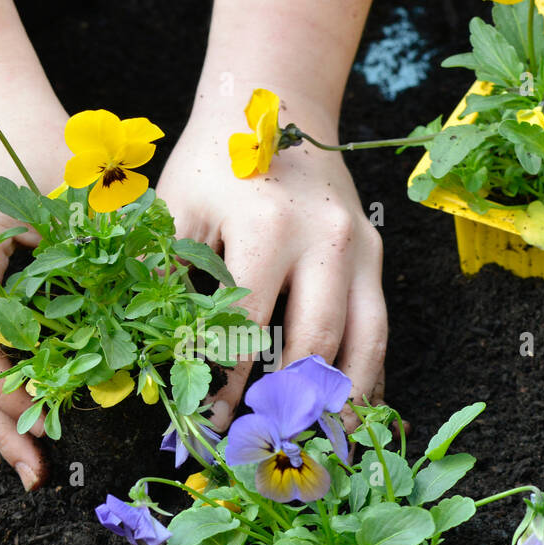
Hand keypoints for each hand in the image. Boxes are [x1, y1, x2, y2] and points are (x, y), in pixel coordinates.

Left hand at [157, 93, 387, 428]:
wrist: (278, 100)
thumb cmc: (214, 161)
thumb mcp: (176, 207)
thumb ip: (168, 276)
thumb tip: (164, 356)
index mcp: (268, 226)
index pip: (247, 324)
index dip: (228, 379)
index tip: (211, 420)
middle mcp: (326, 239)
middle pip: (316, 340)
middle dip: (290, 400)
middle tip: (268, 443)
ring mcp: (360, 248)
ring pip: (364, 339)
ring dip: (344, 397)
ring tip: (326, 444)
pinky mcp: (375, 255)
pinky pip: (378, 326)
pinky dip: (368, 373)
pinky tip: (355, 411)